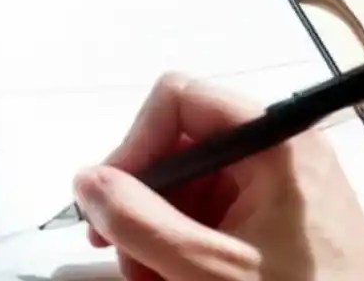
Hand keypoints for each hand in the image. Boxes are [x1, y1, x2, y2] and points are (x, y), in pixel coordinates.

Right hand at [73, 74, 363, 280]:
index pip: (177, 101)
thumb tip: (88, 182)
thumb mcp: (209, 268)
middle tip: (121, 250)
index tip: (110, 196)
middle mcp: (276, 153)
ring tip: (152, 278)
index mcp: (273, 142)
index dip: (134, 145)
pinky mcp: (275, 222)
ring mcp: (276, 189)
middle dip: (140, 203)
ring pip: (186, 188)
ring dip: (155, 233)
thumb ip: (140, 222)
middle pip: (176, 149)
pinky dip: (181, 247)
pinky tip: (175, 279)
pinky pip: (208, 216)